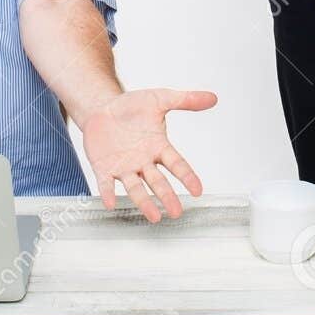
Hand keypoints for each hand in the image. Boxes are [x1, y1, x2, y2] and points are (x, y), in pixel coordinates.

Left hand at [80, 88, 217, 221]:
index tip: (198, 190)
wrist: (102, 108)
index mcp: (158, 147)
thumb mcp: (159, 98)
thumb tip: (212, 98)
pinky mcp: (104, 168)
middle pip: (158, 181)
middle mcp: (144, 161)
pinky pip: (106, 183)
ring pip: (135, 187)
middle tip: (176, 212)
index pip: (176, 164)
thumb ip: (185, 100)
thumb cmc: (131, 107)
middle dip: (167, 196)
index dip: (187, 176)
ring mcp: (124, 167)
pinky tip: (111, 203)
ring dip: (144, 202)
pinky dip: (108, 193)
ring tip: (154, 216)